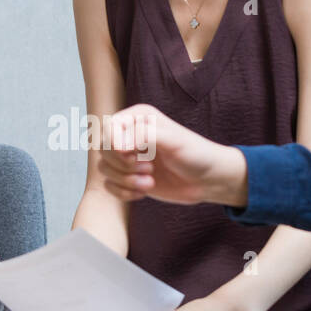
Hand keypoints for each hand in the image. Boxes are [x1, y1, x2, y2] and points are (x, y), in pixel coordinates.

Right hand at [98, 104, 247, 206]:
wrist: (208, 180)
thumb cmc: (195, 154)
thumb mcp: (173, 140)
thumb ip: (143, 135)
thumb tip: (117, 145)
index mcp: (137, 118)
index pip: (108, 128)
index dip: (115, 145)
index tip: (135, 156)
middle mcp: (129, 136)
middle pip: (102, 149)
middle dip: (122, 164)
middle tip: (149, 168)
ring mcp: (128, 158)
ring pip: (104, 169)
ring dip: (126, 180)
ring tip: (151, 181)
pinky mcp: (129, 178)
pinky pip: (110, 186)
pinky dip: (125, 192)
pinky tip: (145, 191)